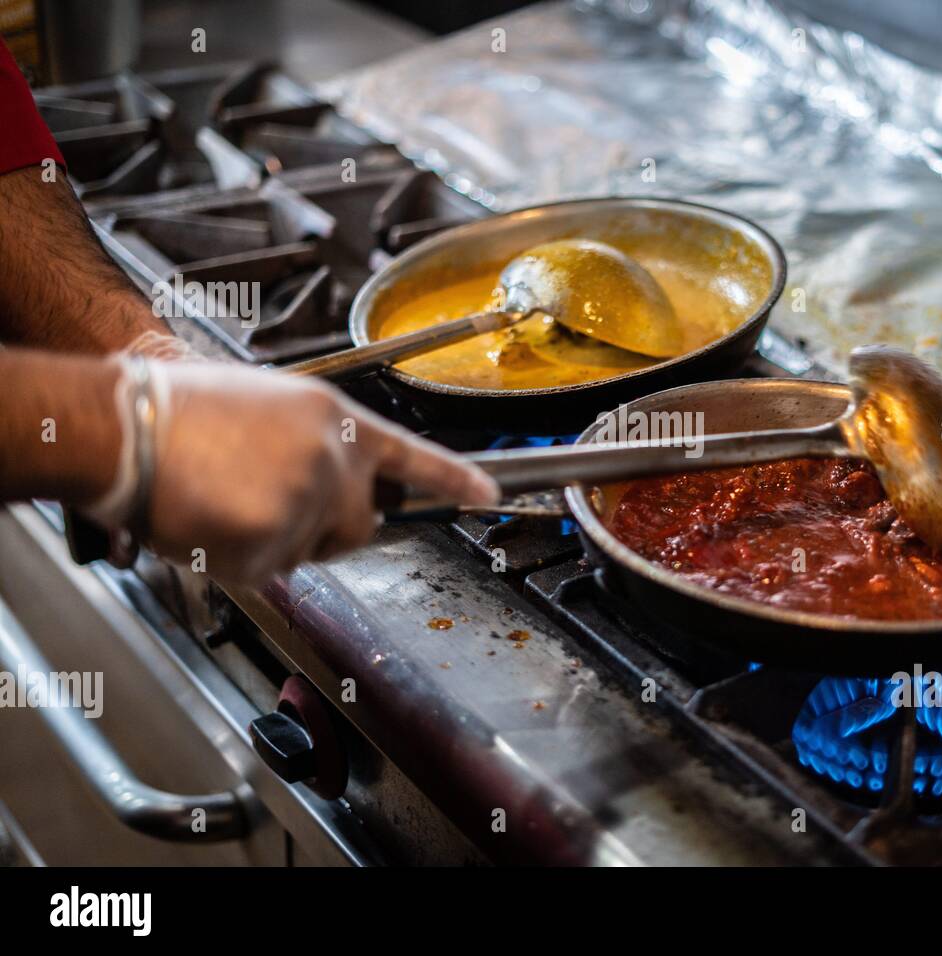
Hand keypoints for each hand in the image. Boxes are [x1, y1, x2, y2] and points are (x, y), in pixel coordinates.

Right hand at [118, 361, 497, 584]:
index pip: (412, 456)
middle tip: (271, 506)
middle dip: (328, 531)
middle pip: (362, 524)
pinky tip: (210, 519)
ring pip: (310, 553)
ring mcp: (309, 497)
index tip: (485, 495)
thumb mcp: (270, 408)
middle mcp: (335, 457)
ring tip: (227, 498)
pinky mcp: (276, 534)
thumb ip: (318, 445)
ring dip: (274, 543)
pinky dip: (237, 560)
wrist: (126, 425)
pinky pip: (268, 572)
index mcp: (335, 420)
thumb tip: (339, 484)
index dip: (453, 480)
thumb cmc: (180, 413)